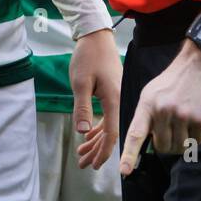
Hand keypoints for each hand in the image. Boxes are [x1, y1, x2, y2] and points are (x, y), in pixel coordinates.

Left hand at [69, 28, 121, 169]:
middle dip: (96, 150)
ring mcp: (116, 96)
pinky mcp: (112, 92)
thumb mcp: (80, 82)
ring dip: (95, 140)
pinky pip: (107, 116)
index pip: (111, 132)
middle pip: (110, 132)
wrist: (96, 36)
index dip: (103, 151)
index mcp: (114, 99)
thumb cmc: (88, 56)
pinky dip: (98, 127)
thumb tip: (83, 131)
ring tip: (82, 154)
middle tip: (83, 164)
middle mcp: (119, 100)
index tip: (94, 165)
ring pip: (108, 125)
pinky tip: (89, 135)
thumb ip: (82, 108)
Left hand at [119, 41, 200, 175]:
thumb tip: (143, 143)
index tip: (124, 171)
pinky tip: (196, 119)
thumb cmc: (173, 81)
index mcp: (147, 104)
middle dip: (166, 144)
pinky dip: (196, 136)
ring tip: (184, 122)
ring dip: (182, 141)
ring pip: (180, 147)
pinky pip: (197, 142)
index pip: (135, 134)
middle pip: (162, 147)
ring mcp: (182, 115)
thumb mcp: (151, 93)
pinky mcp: (200, 118)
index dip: (129, 155)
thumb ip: (146, 116)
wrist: (199, 63)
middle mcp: (163, 110)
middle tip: (172, 129)